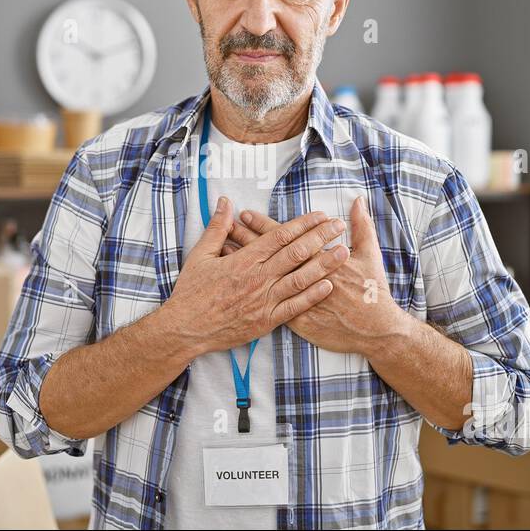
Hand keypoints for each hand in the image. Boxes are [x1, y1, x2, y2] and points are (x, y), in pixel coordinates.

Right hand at [159, 197, 349, 355]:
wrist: (186, 329)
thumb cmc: (192, 292)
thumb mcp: (200, 255)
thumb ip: (217, 228)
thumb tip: (226, 202)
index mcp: (244, 260)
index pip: (280, 236)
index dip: (303, 224)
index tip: (320, 215)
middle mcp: (258, 278)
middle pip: (296, 253)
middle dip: (320, 237)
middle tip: (339, 226)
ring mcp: (264, 300)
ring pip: (300, 278)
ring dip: (324, 264)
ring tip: (343, 252)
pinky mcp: (266, 321)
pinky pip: (294, 307)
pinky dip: (312, 296)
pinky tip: (328, 286)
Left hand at [227, 196, 412, 355]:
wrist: (373, 330)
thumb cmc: (372, 291)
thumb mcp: (370, 254)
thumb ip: (362, 226)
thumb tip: (358, 201)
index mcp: (314, 257)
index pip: (281, 237)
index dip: (262, 225)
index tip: (244, 214)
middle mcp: (300, 277)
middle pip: (266, 254)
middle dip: (245, 239)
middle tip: (227, 227)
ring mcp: (295, 300)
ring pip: (261, 278)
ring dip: (243, 264)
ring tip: (223, 251)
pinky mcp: (294, 320)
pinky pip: (264, 303)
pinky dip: (248, 292)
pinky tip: (235, 285)